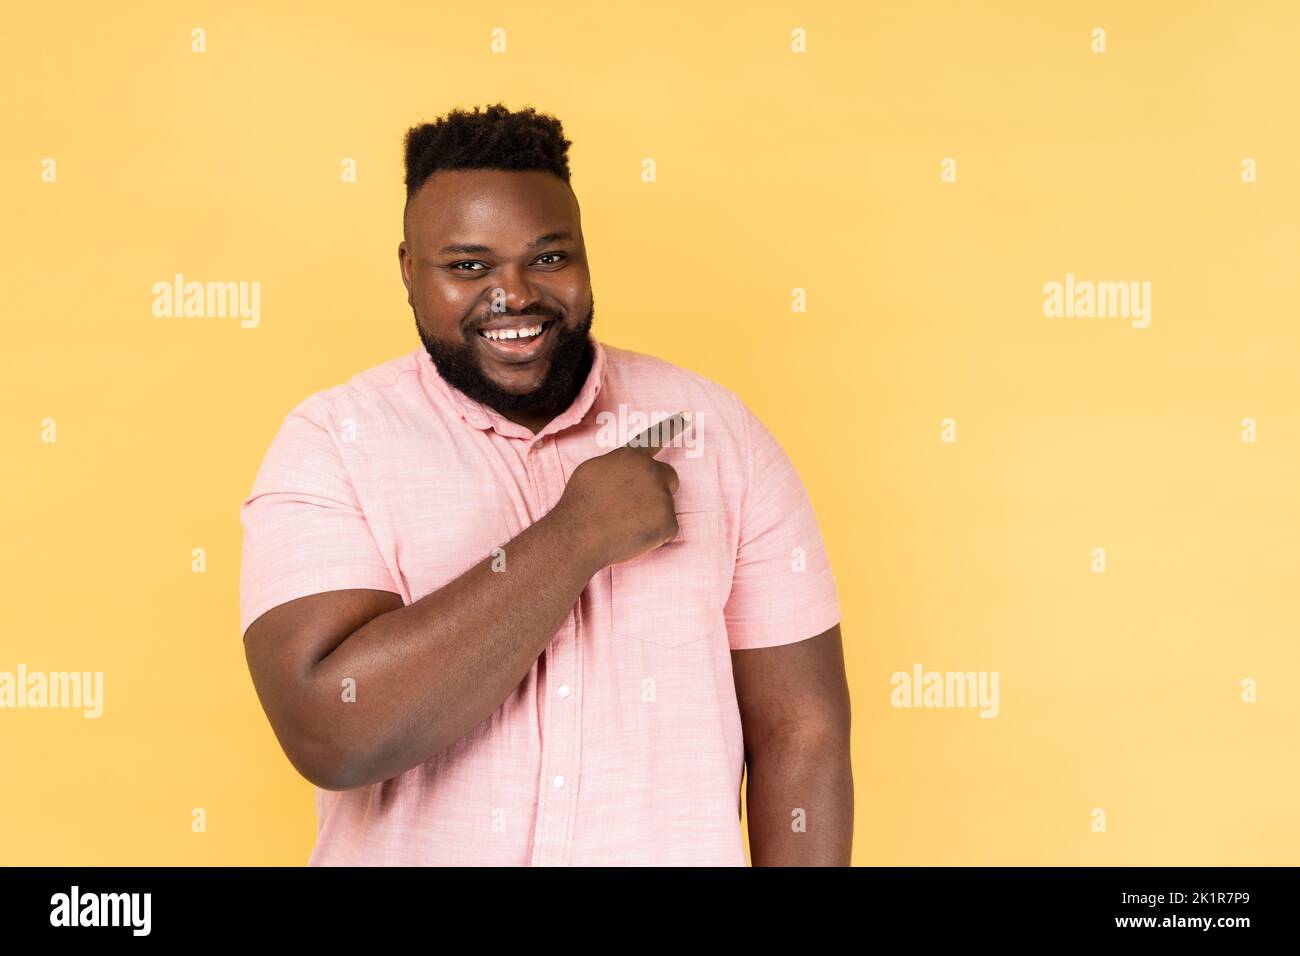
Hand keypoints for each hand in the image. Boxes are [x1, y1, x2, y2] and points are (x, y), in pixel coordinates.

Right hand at [553, 411, 691, 568]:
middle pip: (669, 477)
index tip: (687, 416)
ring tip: (624, 523)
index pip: (655, 437)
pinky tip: (631, 536)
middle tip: (636, 505)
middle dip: (659, 489)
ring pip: (664, 506)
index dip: (672, 426)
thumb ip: (617, 465)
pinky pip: (666, 529)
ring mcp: (662, 497)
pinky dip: (653, 535)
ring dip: (651, 514)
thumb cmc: (579, 504)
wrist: (579, 536)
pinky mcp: (668, 522)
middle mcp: (652, 472)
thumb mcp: (592, 470)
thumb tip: (626, 470)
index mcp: (632, 457)